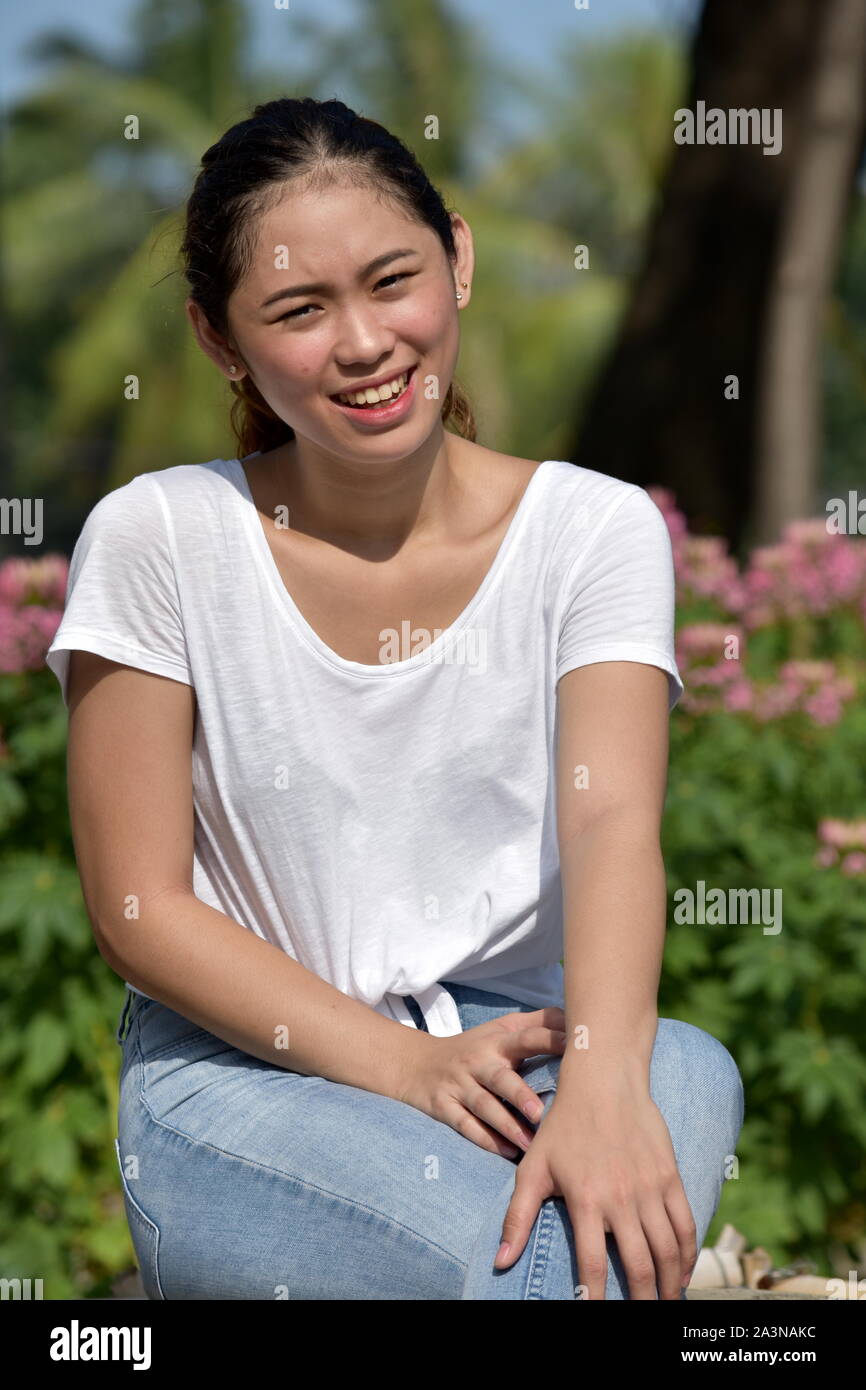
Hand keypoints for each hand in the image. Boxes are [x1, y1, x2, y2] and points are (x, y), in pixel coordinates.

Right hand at [396, 1007, 567, 1157]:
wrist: (418, 1064)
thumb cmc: (475, 1048)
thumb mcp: (501, 1029)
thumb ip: (537, 1023)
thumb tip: (574, 1016)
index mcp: (497, 1042)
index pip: (526, 1038)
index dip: (550, 1040)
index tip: (574, 1049)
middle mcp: (477, 1062)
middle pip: (500, 1079)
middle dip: (520, 1095)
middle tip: (542, 1114)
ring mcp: (459, 1085)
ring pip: (483, 1107)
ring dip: (507, 1126)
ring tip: (530, 1144)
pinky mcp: (444, 1107)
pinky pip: (465, 1126)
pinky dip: (486, 1140)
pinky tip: (508, 1152)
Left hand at [493, 1074, 697, 1298]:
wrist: (603, 1080)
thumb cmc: (562, 1125)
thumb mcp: (532, 1169)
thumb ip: (516, 1218)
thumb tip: (500, 1262)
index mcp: (586, 1200)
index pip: (592, 1267)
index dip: (595, 1300)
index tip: (597, 1317)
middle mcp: (621, 1198)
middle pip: (639, 1266)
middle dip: (643, 1300)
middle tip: (643, 1317)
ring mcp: (650, 1187)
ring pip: (668, 1250)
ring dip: (670, 1285)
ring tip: (666, 1304)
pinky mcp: (671, 1176)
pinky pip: (686, 1224)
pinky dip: (688, 1254)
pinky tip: (682, 1272)